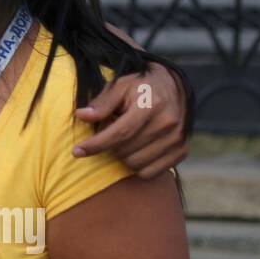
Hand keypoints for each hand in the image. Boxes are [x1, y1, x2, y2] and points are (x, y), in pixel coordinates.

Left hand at [73, 62, 187, 177]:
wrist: (174, 87)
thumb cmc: (140, 87)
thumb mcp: (120, 86)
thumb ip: (101, 103)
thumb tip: (81, 116)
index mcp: (151, 104)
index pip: (120, 132)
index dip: (96, 144)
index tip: (77, 151)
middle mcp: (168, 123)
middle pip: (125, 150)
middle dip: (108, 145)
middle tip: (110, 130)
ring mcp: (177, 138)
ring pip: (135, 164)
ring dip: (122, 155)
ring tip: (124, 137)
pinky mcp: (182, 151)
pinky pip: (149, 172)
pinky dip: (137, 165)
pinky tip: (136, 148)